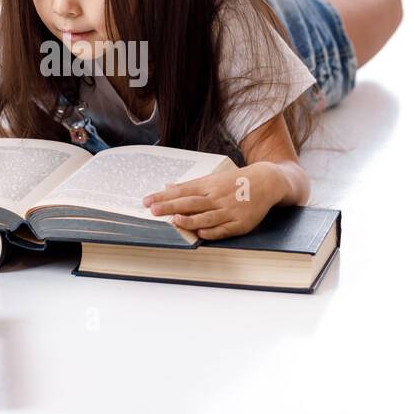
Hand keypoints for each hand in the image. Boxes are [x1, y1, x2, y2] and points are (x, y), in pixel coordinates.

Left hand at [142, 162, 283, 240]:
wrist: (266, 182)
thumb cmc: (235, 182)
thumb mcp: (213, 179)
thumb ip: (191, 186)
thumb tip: (168, 186)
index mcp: (209, 186)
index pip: (181, 191)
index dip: (163, 197)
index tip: (146, 201)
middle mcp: (217, 198)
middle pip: (190, 203)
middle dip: (170, 206)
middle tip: (152, 210)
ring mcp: (229, 211)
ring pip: (207, 217)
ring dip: (191, 219)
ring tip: (175, 219)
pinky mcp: (240, 223)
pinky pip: (224, 229)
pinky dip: (212, 232)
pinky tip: (200, 233)